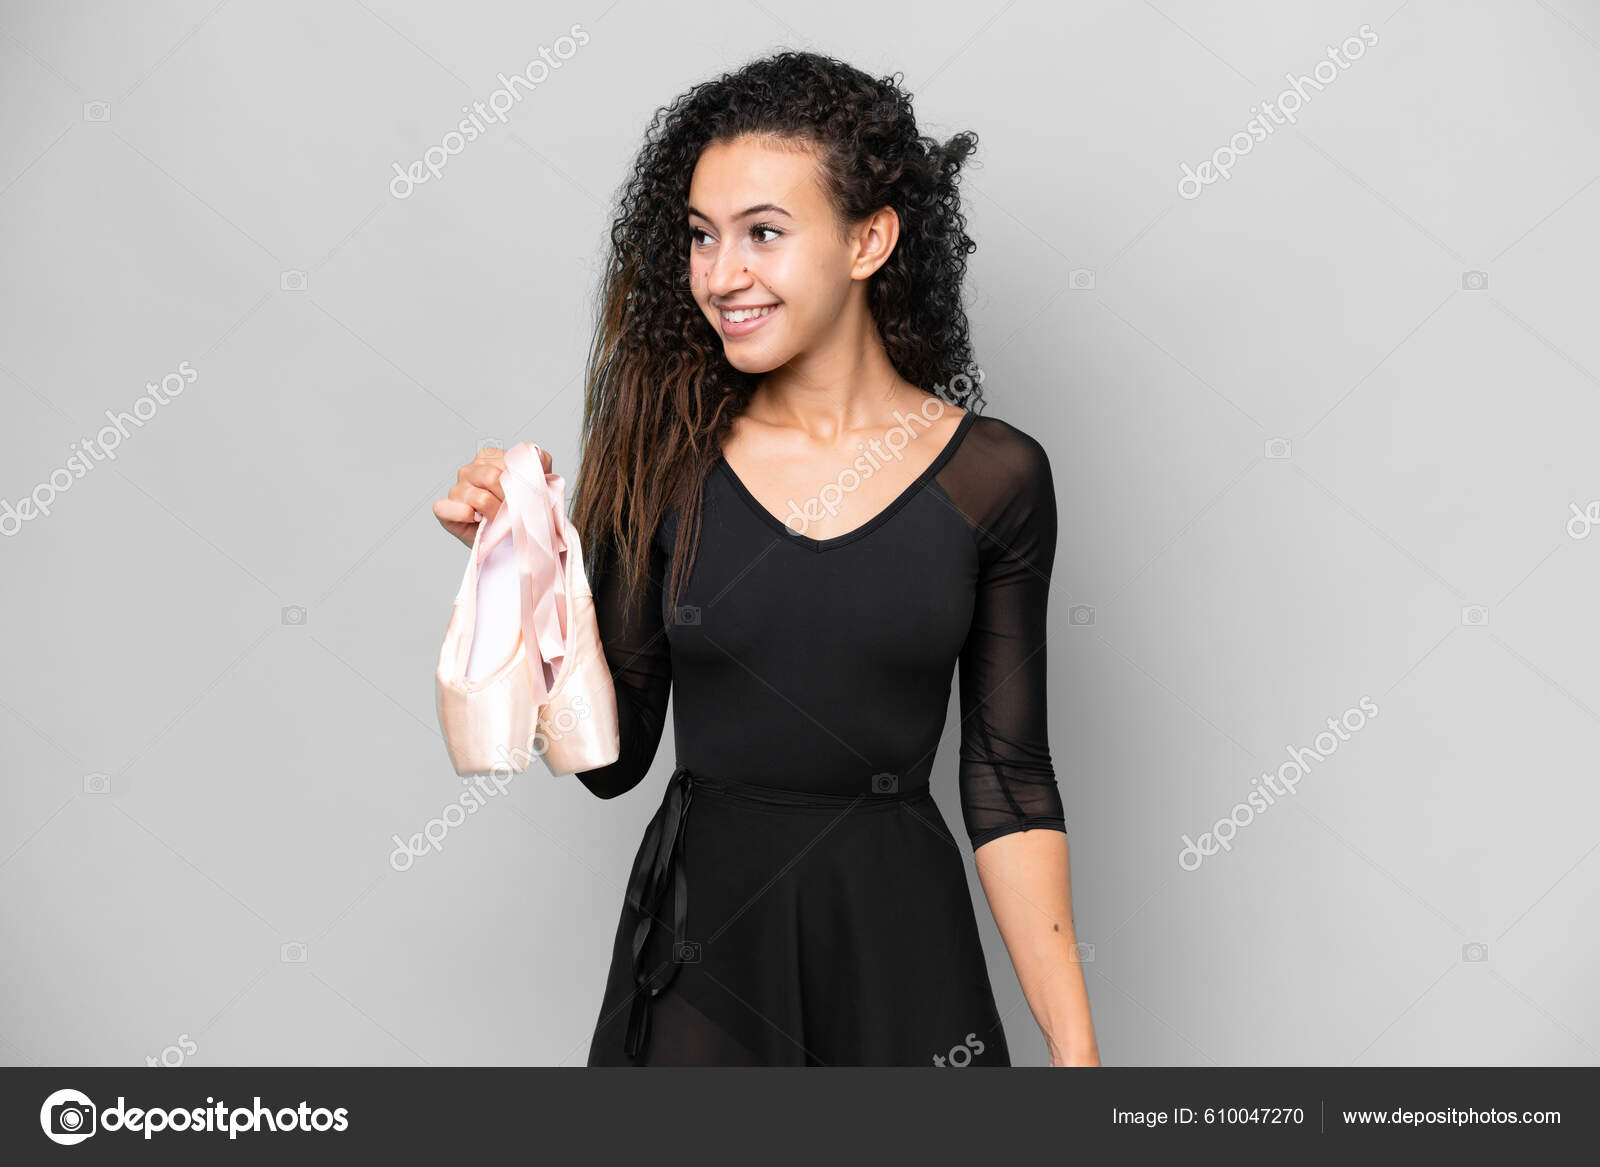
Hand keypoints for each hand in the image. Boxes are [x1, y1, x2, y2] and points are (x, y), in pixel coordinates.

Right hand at [433, 444, 552, 547]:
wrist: (509, 539)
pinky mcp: (444, 510)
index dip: (519, 483)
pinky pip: (443, 507)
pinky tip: (475, 519)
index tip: (526, 497)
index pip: (505, 463)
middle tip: (515, 513)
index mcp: (487, 458)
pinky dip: (461, 513)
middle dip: (509, 500)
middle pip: (492, 477)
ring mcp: (456, 490)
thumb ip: (540, 462)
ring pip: (479, 498)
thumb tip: (538, 454)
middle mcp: (469, 471)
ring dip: (495, 513)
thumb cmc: (520, 509)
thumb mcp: (537, 483)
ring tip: (499, 520)